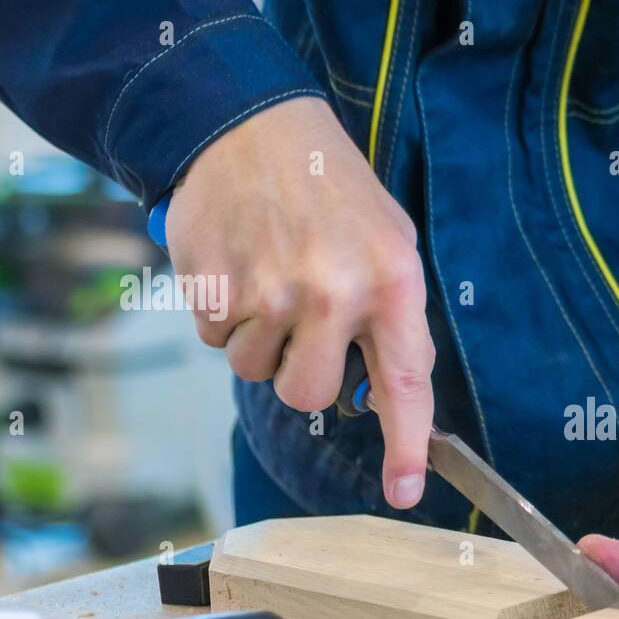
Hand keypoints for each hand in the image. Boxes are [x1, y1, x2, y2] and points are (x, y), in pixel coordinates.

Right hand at [166, 97, 431, 508]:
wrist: (250, 126)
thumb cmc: (331, 192)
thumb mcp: (390, 243)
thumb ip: (392, 320)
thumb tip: (388, 399)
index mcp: (391, 283)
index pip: (405, 384)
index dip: (405, 446)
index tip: (404, 492)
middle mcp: (332, 293)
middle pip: (307, 395)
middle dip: (301, 374)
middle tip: (303, 325)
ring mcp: (268, 291)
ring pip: (254, 370)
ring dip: (260, 340)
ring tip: (271, 278)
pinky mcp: (212, 285)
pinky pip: (215, 340)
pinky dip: (223, 316)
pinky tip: (239, 267)